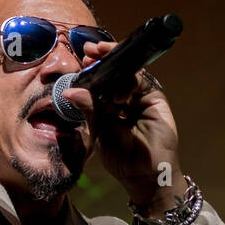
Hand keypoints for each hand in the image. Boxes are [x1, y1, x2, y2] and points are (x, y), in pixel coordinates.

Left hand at [62, 38, 185, 211]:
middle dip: (103, 57)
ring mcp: (140, 97)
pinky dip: (131, 80)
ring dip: (115, 64)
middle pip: (114, 71)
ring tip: (100, 64)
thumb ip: (89, 109)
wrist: (144, 175)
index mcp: (106, 104)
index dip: (91, 68)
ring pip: (128, 72)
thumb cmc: (121, 157)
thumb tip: (69, 91)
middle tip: (90, 49)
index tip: (81, 58)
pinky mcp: (155, 99)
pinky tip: (119, 92)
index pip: (99, 80)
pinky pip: (143, 81)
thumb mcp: (99, 131)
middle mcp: (123, 97)